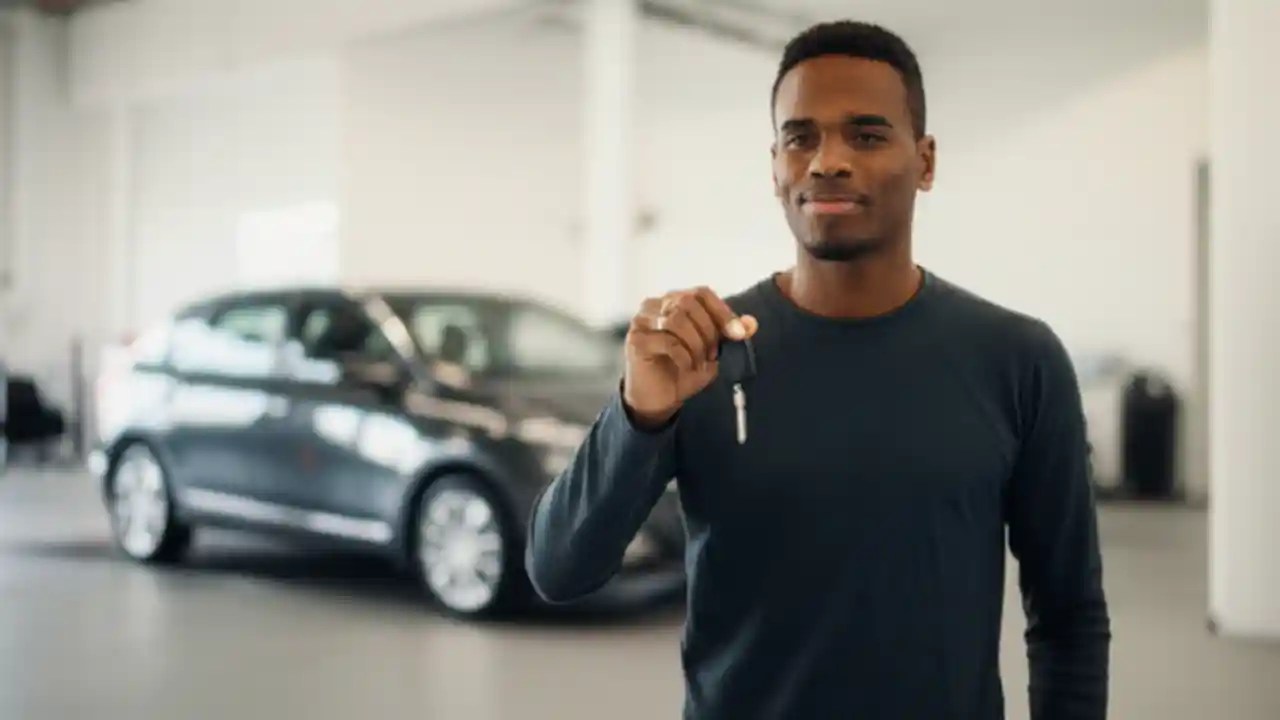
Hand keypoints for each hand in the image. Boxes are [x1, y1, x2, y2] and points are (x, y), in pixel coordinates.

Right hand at [622, 287, 758, 428]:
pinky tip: (686, 367)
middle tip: (713, 353)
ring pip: (676, 319)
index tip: (738, 333)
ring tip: (698, 362)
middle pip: (688, 302)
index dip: (722, 311)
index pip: (701, 293)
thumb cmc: (683, 371)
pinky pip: (667, 341)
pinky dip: (684, 356)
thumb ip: (729, 336)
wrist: (658, 400)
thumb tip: (751, 323)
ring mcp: (642, 321)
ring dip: (696, 344)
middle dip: (708, 329)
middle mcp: (655, 306)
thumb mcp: (713, 353)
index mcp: (674, 301)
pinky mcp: (636, 340)